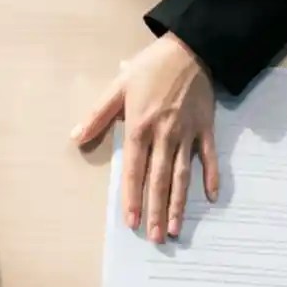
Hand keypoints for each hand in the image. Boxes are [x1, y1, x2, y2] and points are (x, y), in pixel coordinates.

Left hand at [72, 33, 219, 242]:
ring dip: (178, 204)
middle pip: (159, 180)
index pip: (135, 170)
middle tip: (154, 238)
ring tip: (175, 228)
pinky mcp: (206, 128)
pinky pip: (208, 157)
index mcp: (141, 127)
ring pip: (182, 175)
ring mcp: (187, 134)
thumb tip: (76, 137)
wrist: (189, 48)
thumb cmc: (150, 67)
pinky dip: (210, 177)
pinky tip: (210, 197)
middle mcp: (165, 136)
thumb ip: (97, 115)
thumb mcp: (118, 87)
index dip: (132, 197)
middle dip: (155, 211)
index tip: (131, 221)